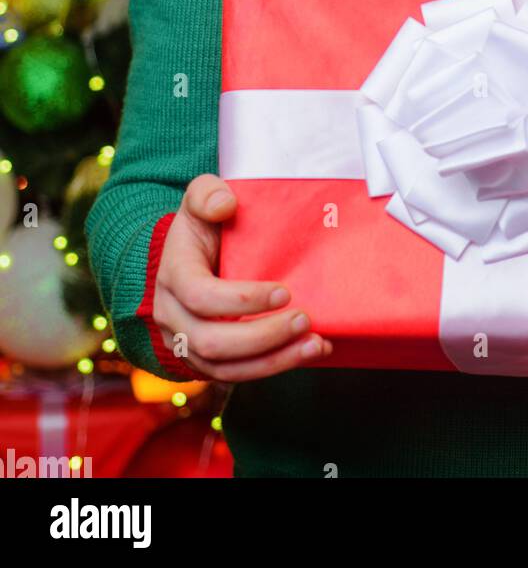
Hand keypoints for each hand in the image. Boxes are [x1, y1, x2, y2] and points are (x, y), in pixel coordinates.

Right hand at [153, 174, 332, 381]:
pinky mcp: (204, 360)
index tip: (284, 291)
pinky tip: (308, 353)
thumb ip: (208, 193)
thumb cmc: (201, 226)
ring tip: (315, 345)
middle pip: (212, 342)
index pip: (200, 296)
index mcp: (173, 275)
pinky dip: (273, 368)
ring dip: (273, 361)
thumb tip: (225, 204)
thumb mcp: (200, 198)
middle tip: (304, 319)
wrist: (185, 257)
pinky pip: (235, 375)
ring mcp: (185, 343)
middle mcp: (172, 316)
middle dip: (262, 336)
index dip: (241, 300)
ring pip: (224, 368)